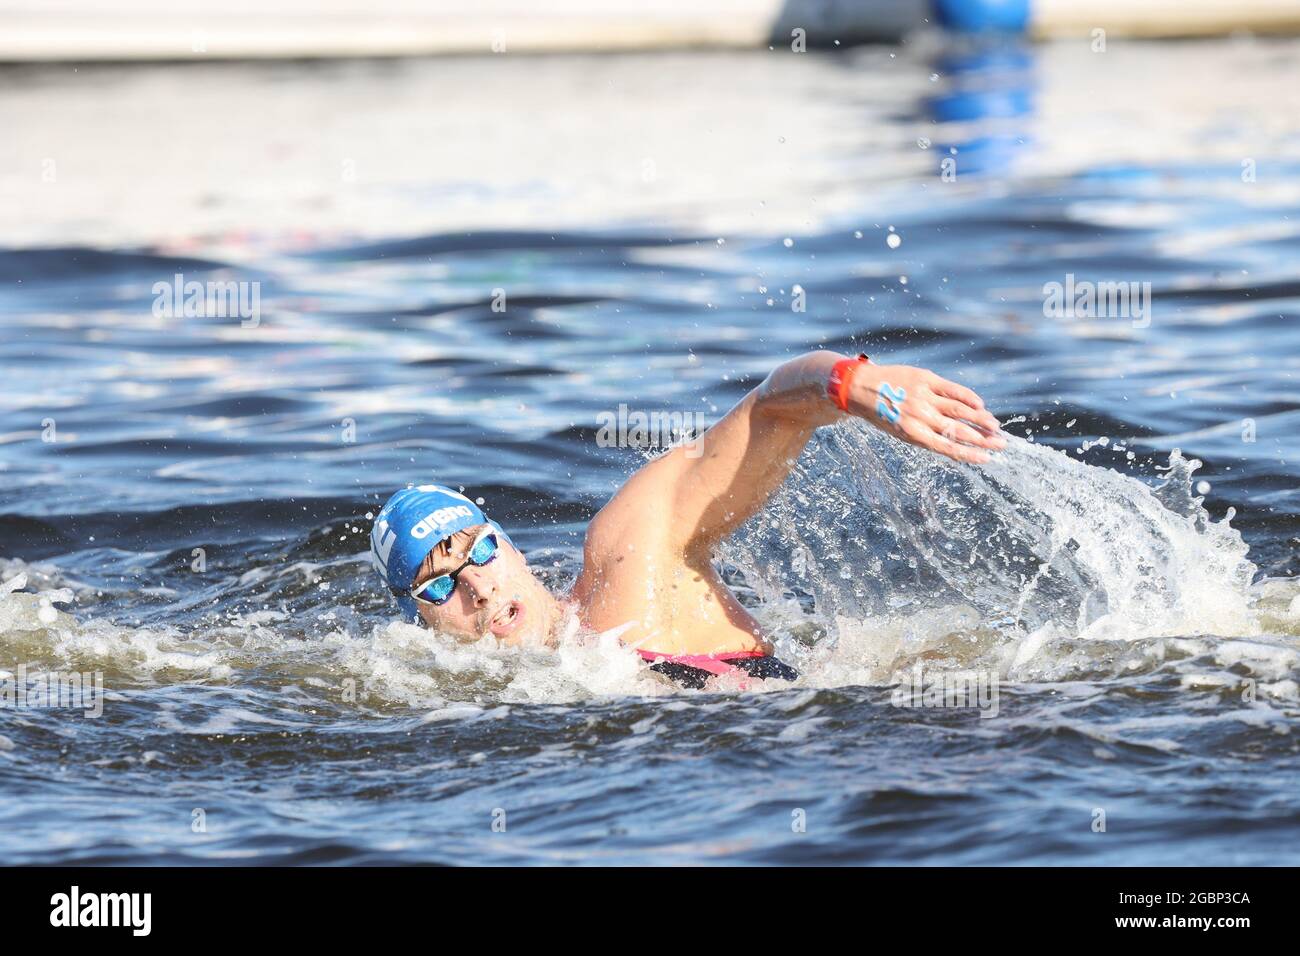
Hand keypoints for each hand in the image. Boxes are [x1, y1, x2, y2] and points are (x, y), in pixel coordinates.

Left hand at [846, 363, 1004, 463]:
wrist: (858, 388)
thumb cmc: (882, 415)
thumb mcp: (900, 432)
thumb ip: (926, 436)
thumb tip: (956, 442)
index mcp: (912, 434)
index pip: (948, 447)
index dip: (970, 454)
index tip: (987, 459)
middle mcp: (919, 416)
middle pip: (959, 430)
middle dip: (983, 439)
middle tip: (1001, 444)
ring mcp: (923, 396)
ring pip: (960, 410)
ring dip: (980, 419)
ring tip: (994, 427)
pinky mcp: (925, 379)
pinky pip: (952, 389)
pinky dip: (968, 397)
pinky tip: (980, 404)